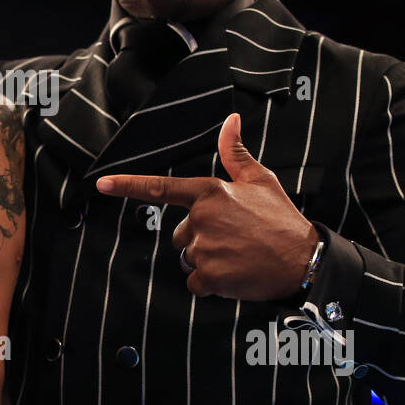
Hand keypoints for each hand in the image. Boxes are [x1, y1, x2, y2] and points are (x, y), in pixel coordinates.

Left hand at [95, 113, 318, 299]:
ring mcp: (203, 247)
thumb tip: (230, 120)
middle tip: (234, 240)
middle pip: (179, 235)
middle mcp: (201, 218)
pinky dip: (210, 284)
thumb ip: (235, 153)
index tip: (101, 184)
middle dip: (200, 240)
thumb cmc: (281, 219)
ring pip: (187, 258)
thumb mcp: (261, 180)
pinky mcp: (208, 275)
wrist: (303, 260)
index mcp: (210, 192)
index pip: (160, 188)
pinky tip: (234, 275)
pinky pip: (194, 283)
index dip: (127, 185)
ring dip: (207, 262)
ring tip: (238, 256)